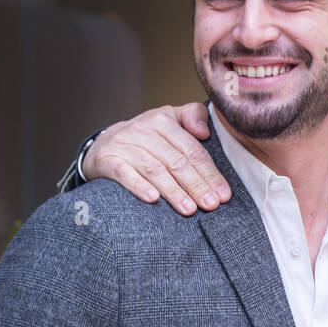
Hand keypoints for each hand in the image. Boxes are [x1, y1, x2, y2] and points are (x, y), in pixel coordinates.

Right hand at [82, 103, 231, 213]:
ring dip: (173, 191)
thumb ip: (193, 116)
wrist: (104, 145)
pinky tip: (153, 199)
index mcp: (163, 120)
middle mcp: (142, 129)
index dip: (209, 173)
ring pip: (154, 169)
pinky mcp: (106, 160)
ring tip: (189, 209)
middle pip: (176, 161)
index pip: (192, 150)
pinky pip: (124, 173)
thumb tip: (205, 132)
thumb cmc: (148, 138)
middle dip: (196, 185)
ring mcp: (123, 145)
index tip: (223, 195)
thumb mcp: (170, 120)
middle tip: (211, 205)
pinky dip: (139, 186)